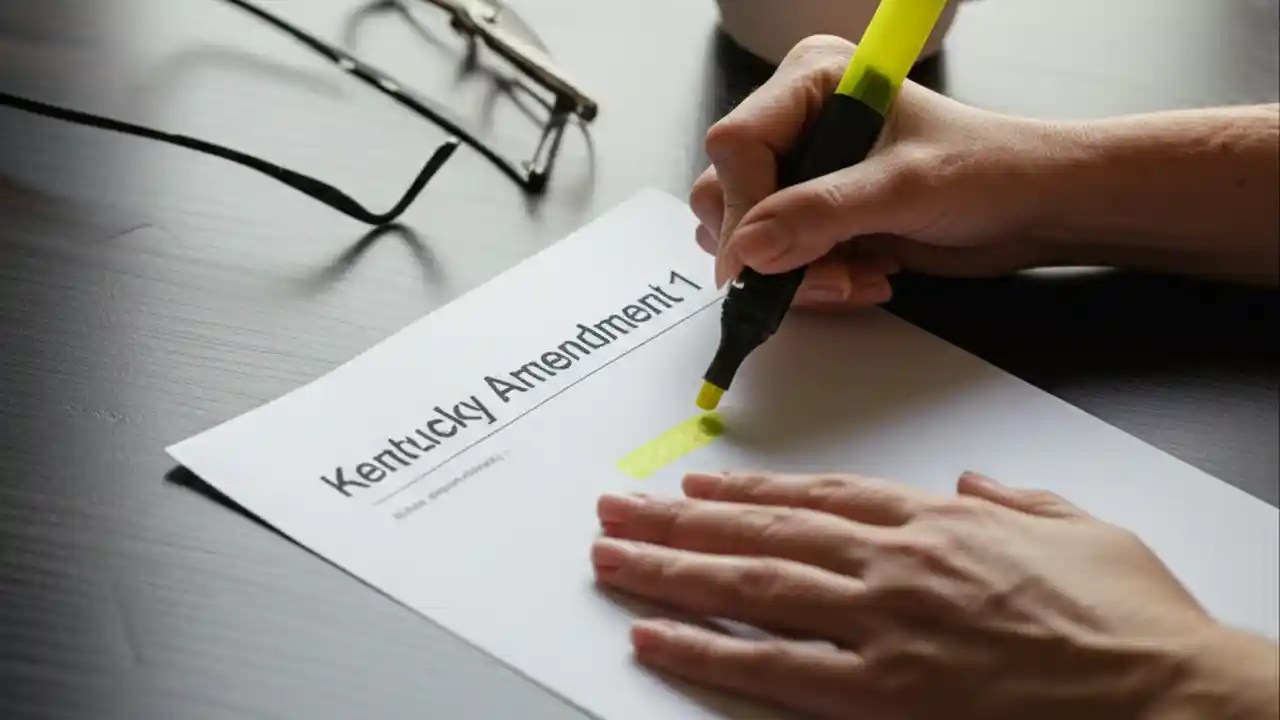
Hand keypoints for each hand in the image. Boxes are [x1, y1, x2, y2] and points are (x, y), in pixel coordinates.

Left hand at [591, 471, 1279, 718]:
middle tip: (614, 509)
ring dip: (668, 570)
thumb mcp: (1078, 529)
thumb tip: (973, 484)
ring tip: (609, 556)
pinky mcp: (878, 692)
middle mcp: (892, 562)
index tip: (695, 486)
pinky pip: (769, 666)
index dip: (745, 490)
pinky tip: (653, 637)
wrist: (1167, 694)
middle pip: (759, 531)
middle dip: (676, 521)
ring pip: (746, 585)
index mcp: (935, 521)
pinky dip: (704, 650)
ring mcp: (878, 625)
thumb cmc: (1129, 620)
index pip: (816, 495)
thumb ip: (1013, 501)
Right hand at [691, 35, 1070, 310]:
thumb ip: (820, 214)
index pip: (737, 144)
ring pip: (747, 236)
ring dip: (796, 274)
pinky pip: (778, 261)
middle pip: (728, 193)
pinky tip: (866, 276)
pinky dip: (814, 283)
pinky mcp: (814, 217)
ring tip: (857, 276)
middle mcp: (796, 124)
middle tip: (829, 274)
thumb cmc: (986, 170)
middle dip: (773, 249)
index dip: (742, 208)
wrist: (1033, 207)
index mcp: (812, 83)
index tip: (753, 265)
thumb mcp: (901, 189)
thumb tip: (746, 250)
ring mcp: (803, 173)